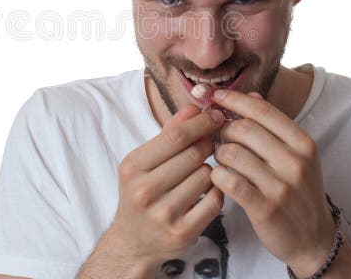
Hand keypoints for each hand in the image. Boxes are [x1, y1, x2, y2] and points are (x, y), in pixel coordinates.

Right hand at [102, 104, 225, 271]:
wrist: (133, 243)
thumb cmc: (141, 193)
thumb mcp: (144, 161)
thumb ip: (169, 133)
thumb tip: (194, 107)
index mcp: (133, 167)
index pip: (176, 136)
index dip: (201, 122)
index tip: (216, 116)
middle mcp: (145, 190)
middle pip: (194, 154)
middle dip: (207, 144)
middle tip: (210, 143)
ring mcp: (164, 214)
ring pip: (207, 175)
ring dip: (210, 169)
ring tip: (199, 173)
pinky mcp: (183, 233)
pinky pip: (215, 200)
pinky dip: (217, 191)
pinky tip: (208, 191)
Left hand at [209, 89, 335, 274]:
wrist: (313, 239)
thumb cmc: (298, 191)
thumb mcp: (297, 155)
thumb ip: (273, 125)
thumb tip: (250, 94)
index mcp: (303, 143)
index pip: (262, 110)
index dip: (234, 99)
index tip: (215, 95)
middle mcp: (295, 162)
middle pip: (243, 129)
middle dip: (223, 130)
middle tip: (219, 138)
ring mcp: (281, 186)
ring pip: (232, 153)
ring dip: (219, 154)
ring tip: (221, 160)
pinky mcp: (264, 208)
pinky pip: (228, 181)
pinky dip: (217, 176)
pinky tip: (220, 178)